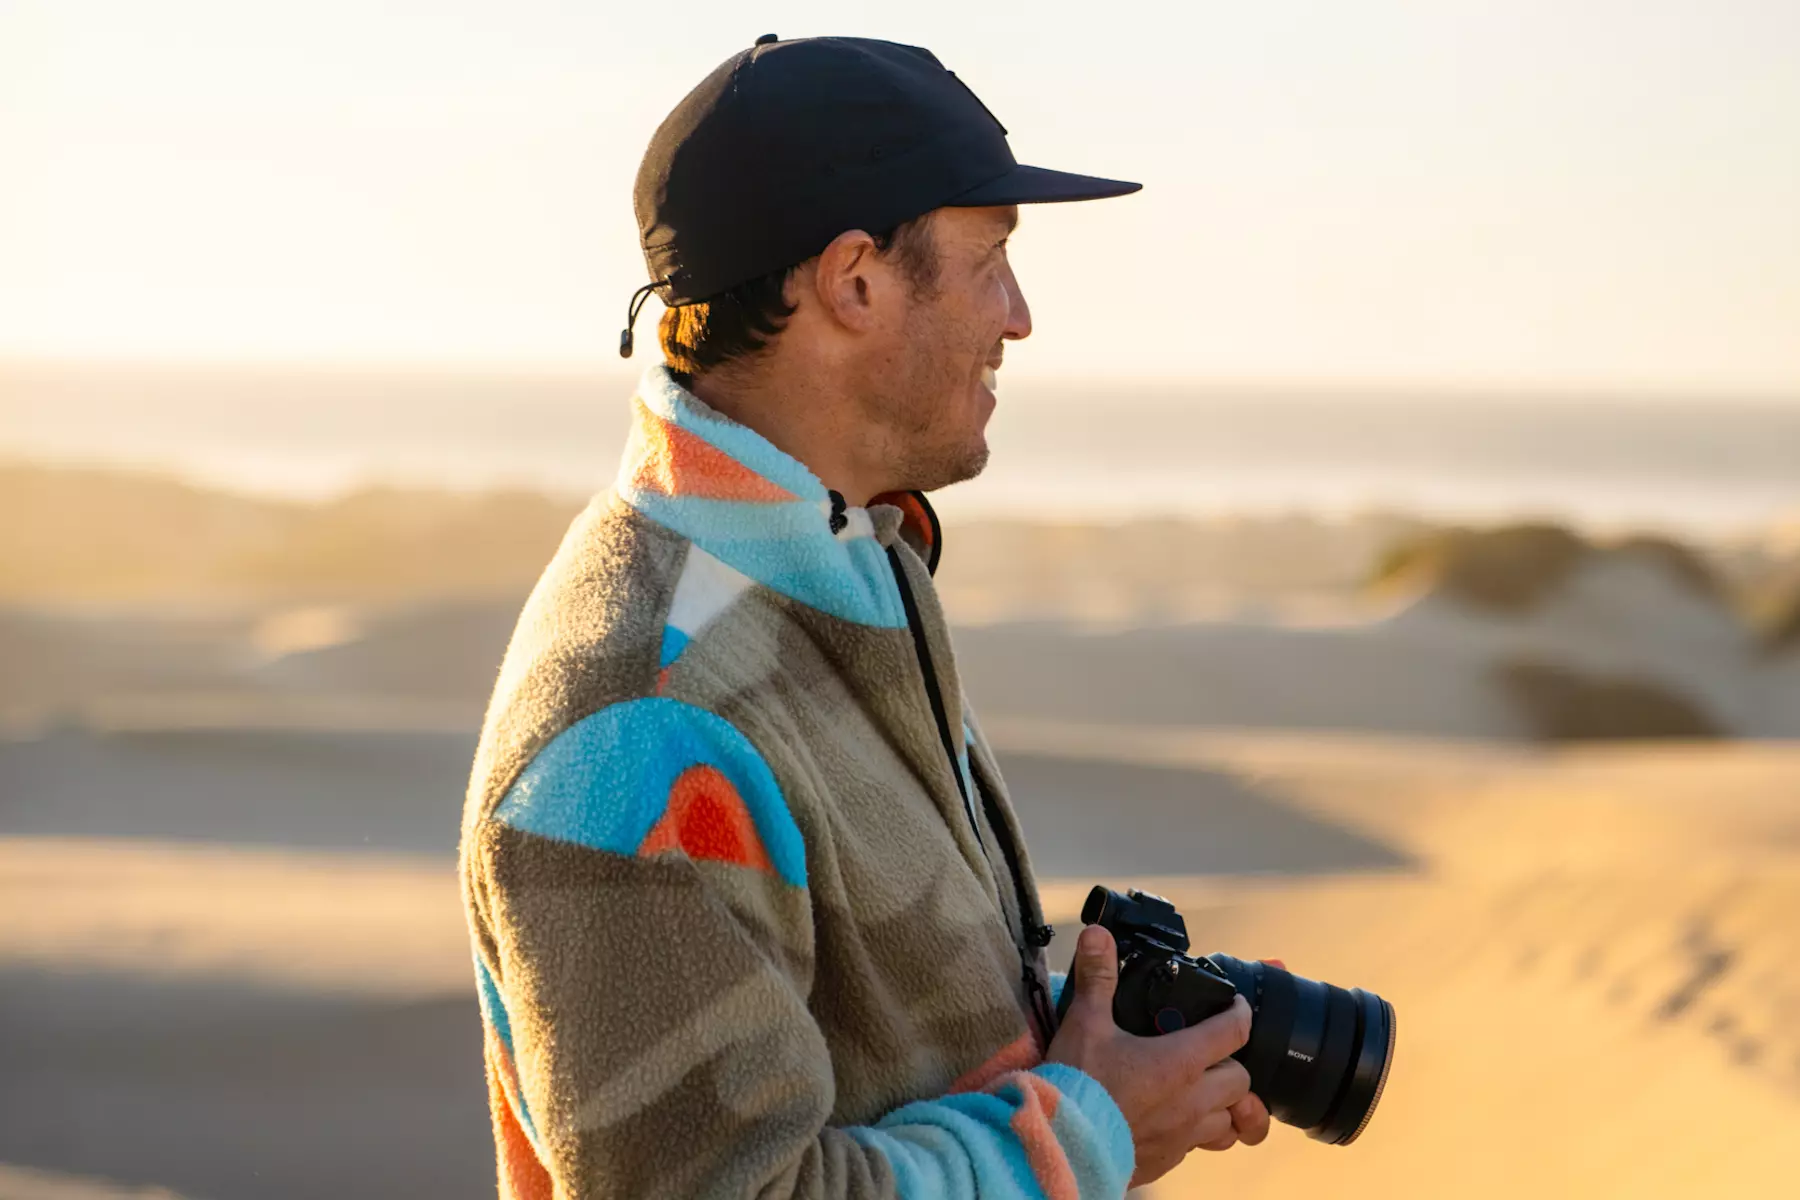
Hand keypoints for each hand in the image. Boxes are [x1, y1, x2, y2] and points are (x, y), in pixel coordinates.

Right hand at [1046, 925, 1258, 1187]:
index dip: (1239, 1013)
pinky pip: (1199, 1147)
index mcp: (1181, 1061)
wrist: (1062, 1144)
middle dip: (1230, 1064)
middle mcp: (1193, 1100)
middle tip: (1209, 1052)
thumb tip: (1097, 933)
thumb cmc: (1078, 1083)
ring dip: (1221, 1106)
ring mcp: (1183, 1135)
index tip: (1234, 1005)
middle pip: (1241, 1081)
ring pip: (1228, 1122)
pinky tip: (1172, 1120)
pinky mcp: (1168, 1160)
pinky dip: (1195, 1133)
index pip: (1234, 1032)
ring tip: (1199, 1092)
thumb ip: (1097, 976)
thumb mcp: (1085, 1022)